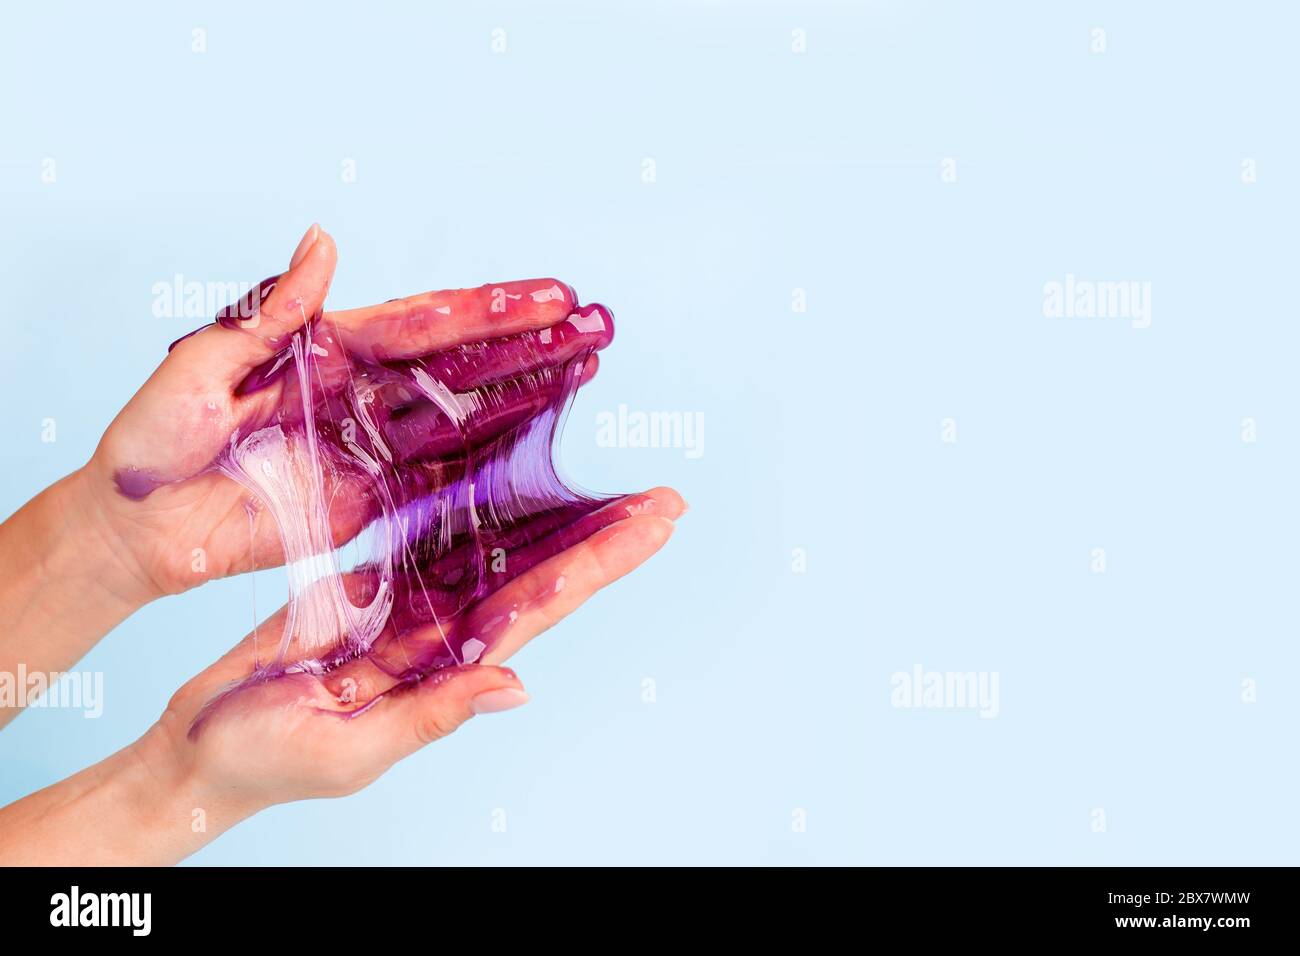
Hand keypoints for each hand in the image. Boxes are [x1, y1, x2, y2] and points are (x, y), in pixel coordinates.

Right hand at [0, 486, 682, 864]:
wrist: (197, 748)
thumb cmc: (264, 760)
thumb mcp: (349, 749)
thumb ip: (431, 713)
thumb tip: (512, 685)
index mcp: (446, 668)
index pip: (544, 606)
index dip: (601, 561)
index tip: (656, 522)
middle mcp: (441, 634)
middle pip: (536, 573)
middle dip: (600, 534)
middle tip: (660, 496)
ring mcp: (407, 610)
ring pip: (489, 550)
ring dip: (543, 516)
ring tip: (594, 473)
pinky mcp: (366, 591)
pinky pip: (423, 539)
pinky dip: (461, 507)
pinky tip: (492, 476)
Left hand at [76, 225, 587, 605]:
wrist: (137, 530)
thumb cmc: (148, 444)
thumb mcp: (197, 370)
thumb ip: (268, 317)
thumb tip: (322, 242)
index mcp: (324, 351)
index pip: (421, 324)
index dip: (487, 312)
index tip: (549, 296)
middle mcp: (362, 393)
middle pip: (462, 364)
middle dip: (531, 344)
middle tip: (597, 324)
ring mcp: (373, 447)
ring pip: (467, 415)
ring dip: (529, 392)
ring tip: (589, 367)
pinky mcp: (374, 501)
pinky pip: (445, 477)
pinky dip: (494, 459)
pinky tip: (543, 436)